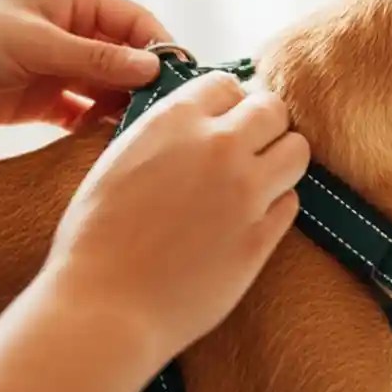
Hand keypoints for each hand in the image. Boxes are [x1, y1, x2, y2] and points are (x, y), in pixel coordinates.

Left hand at [0, 0, 170, 128]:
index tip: (185, 81)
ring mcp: (59, 69)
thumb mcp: (36, 44)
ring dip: (124, 111)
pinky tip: (109, 147)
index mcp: (75, 2)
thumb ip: (96, 58)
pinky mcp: (43, 102)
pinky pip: (84, 116)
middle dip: (148, 85)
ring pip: (109, 91)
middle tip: (168, 118)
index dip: (163, 48)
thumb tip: (154, 67)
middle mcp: (72, 34)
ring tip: (141, 136)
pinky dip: (97, 130)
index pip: (137, 22)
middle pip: (128, 59)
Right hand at [39, 73, 309, 359]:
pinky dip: (276, 205)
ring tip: (260, 178)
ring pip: (296, 151)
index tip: (221, 121)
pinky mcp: (262, 236)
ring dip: (281, 160)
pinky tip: (251, 219)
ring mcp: (246, 192)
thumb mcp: (118, 161)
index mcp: (174, 121)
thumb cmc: (94, 240)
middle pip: (273, 109)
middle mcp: (218, 147)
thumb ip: (162, 134)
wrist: (105, 308)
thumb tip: (193, 123)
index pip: (226, 84)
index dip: (226, 102)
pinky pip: (291, 203)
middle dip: (263, 123)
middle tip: (249, 147)